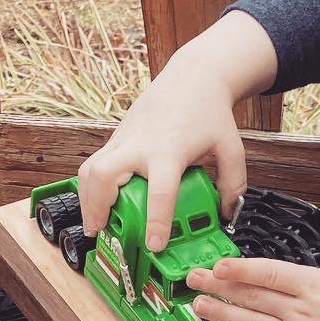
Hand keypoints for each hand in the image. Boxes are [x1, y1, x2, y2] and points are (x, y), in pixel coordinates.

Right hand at [77, 62, 244, 241]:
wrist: (193, 77)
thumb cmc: (211, 114)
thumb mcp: (232, 150)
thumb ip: (232, 186)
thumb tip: (224, 216)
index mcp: (170, 150)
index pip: (160, 190)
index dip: (156, 220)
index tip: (154, 244)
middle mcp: (140, 144)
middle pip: (105, 175)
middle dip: (98, 206)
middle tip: (101, 232)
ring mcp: (124, 138)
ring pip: (91, 168)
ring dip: (87, 199)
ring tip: (94, 225)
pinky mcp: (116, 137)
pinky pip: (93, 163)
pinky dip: (89, 186)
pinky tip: (95, 205)